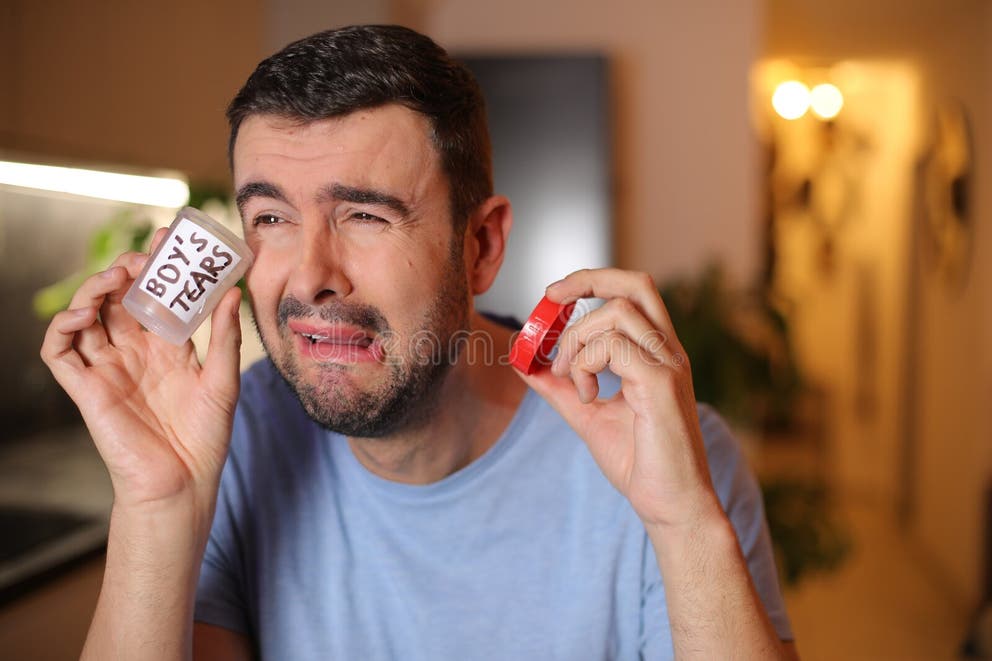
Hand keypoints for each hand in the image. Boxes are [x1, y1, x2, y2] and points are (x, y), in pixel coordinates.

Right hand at [40, 229, 243, 508]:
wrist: (183, 484)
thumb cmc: (205, 437)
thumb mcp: (223, 381)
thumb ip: (226, 336)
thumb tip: (233, 290)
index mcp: (168, 348)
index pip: (156, 296)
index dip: (157, 267)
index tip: (169, 238)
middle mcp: (135, 353)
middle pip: (119, 299)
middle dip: (126, 271)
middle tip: (143, 257)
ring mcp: (108, 369)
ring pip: (87, 316)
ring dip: (94, 290)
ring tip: (116, 277)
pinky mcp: (86, 389)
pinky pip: (60, 352)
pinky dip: (62, 327)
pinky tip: (83, 313)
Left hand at [517, 268, 722, 530]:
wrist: (669, 505)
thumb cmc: (639, 462)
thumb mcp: (587, 415)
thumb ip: (559, 387)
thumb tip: (525, 362)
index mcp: (656, 353)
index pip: (632, 292)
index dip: (592, 280)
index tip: (554, 296)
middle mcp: (667, 351)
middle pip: (636, 284)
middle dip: (587, 279)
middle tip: (550, 299)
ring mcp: (668, 364)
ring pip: (616, 313)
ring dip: (578, 341)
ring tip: (572, 379)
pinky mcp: (661, 382)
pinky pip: (614, 347)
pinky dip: (586, 365)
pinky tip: (587, 396)